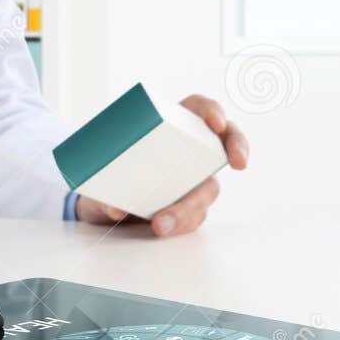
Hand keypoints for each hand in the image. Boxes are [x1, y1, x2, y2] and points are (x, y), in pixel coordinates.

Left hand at [75, 94, 248, 236]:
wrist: (101, 205)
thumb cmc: (105, 177)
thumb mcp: (100, 178)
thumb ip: (105, 193)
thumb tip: (114, 209)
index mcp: (168, 128)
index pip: (199, 109)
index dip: (213, 111)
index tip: (217, 123)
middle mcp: (186, 152)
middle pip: (222, 143)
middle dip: (237, 148)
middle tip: (239, 161)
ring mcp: (191, 181)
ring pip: (206, 190)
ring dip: (189, 207)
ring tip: (161, 224)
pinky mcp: (187, 208)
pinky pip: (192, 217)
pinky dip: (179, 225)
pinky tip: (163, 230)